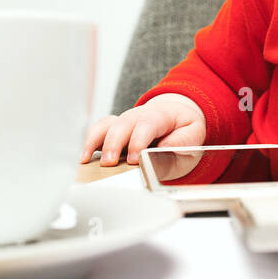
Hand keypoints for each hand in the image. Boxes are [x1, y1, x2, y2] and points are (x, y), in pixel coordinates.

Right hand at [80, 93, 207, 166]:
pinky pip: (98, 130)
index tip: (133, 159)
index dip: (138, 141)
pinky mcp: (114, 129)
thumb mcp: (194, 135)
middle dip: (113, 144)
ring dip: (95, 142)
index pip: (147, 124)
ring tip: (87, 161)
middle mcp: (139, 115)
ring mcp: (124, 121)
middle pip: (122, 124)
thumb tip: (166, 147)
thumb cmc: (184, 130)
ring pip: (106, 125)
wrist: (178, 119)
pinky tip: (83, 158)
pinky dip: (89, 142)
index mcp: (161, 115)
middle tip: (109, 163)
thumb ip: (184, 141)